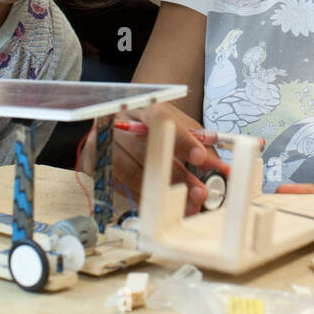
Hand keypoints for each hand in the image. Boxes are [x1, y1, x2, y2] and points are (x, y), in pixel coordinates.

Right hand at [82, 103, 228, 214]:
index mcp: (142, 106)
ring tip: (187, 206)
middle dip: (176, 175)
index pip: (161, 119)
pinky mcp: (92, 163)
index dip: (181, 140)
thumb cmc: (157, 126)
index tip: (201, 158)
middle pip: (145, 149)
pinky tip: (162, 208)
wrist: (124, 119)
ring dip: (159, 192)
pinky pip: (118, 186)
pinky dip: (143, 198)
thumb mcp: (181, 126)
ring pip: (129, 171)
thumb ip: (201, 143)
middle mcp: (117, 121)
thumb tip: (221, 169)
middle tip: (200, 192)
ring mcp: (100, 142)